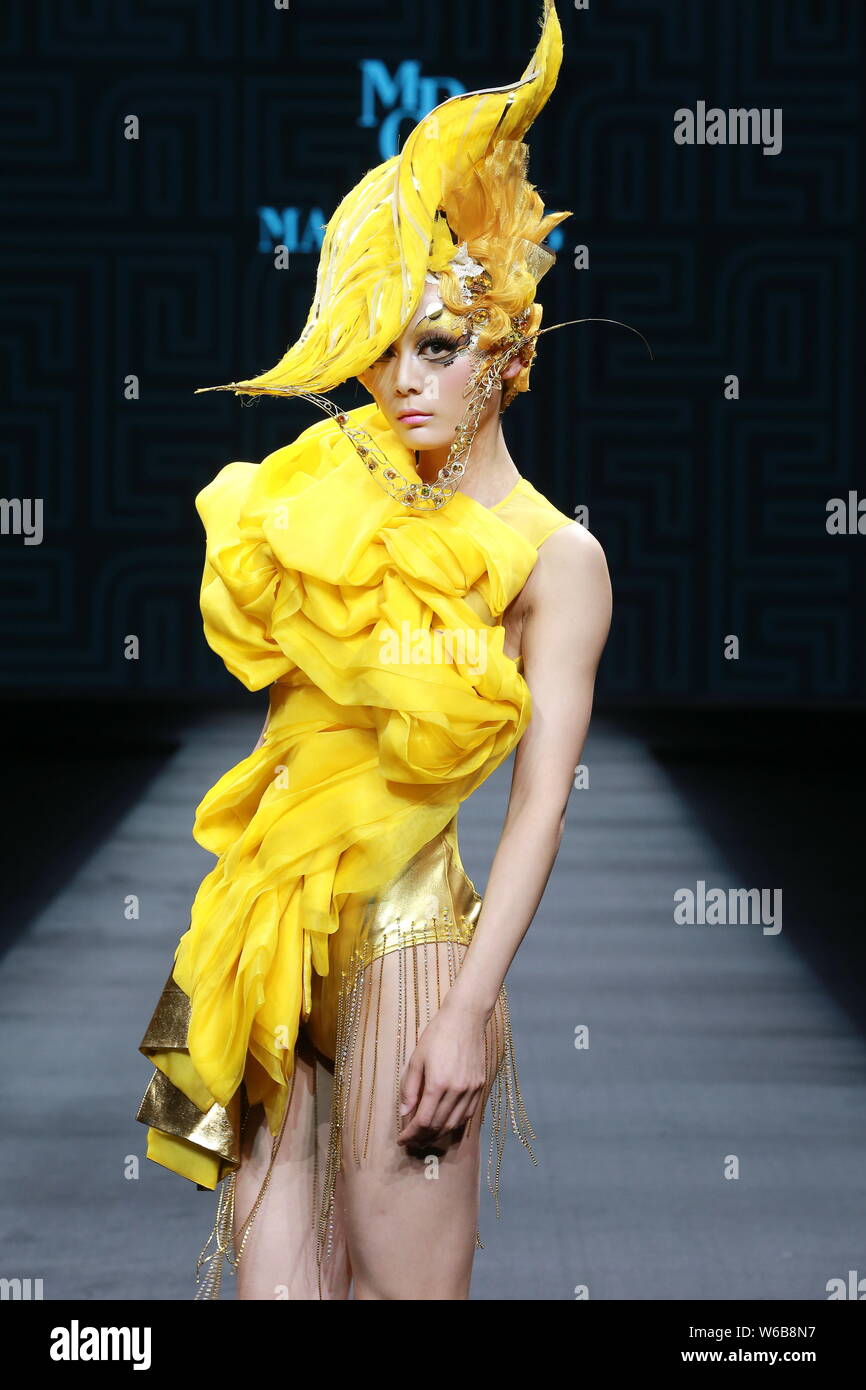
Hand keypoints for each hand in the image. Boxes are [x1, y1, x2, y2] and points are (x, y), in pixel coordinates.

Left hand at [397, 996, 488, 1149]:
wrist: (465, 1018)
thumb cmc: (437, 1035)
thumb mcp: (417, 1059)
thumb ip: (410, 1089)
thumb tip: (404, 1114)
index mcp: (439, 1083)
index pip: (423, 1120)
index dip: (411, 1134)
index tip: (402, 1139)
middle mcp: (457, 1090)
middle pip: (438, 1125)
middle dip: (423, 1137)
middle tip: (411, 1141)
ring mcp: (471, 1089)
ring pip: (454, 1123)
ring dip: (439, 1134)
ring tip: (425, 1137)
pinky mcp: (480, 1086)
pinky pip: (468, 1114)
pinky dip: (455, 1124)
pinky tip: (445, 1124)